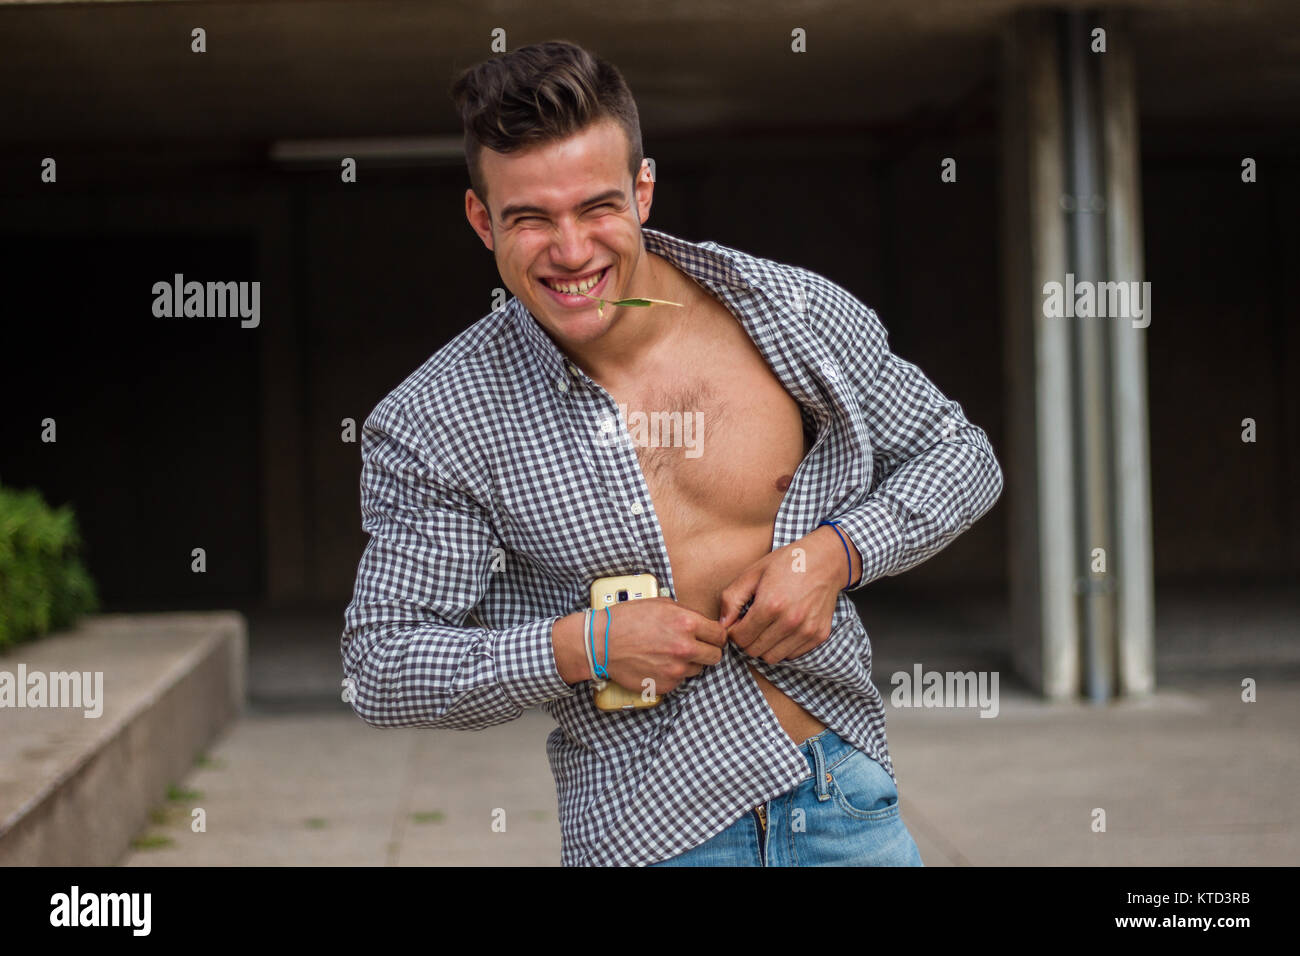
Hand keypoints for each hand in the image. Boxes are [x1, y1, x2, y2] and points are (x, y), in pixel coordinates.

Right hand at [573, 598, 726, 694]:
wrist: (601, 642)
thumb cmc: (627, 620)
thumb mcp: (660, 604)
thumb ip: (685, 613)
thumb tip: (701, 622)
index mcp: (687, 623)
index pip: (720, 635)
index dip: (716, 636)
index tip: (712, 638)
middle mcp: (685, 648)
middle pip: (715, 656)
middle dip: (707, 651)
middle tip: (694, 648)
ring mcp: (676, 669)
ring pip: (697, 670)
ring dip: (688, 663)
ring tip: (668, 654)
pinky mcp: (665, 685)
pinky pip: (680, 682)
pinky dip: (672, 675)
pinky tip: (658, 664)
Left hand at [717, 526, 851, 663]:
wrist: (826, 560)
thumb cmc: (786, 563)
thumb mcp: (753, 572)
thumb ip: (732, 599)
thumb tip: (723, 625)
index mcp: (771, 604)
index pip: (740, 638)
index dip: (734, 632)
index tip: (738, 622)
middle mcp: (790, 621)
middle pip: (754, 651)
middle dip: (747, 640)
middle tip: (750, 625)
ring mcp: (806, 630)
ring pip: (772, 658)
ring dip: (764, 646)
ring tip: (766, 627)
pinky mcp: (818, 635)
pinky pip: (792, 655)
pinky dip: (783, 646)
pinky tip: (783, 628)